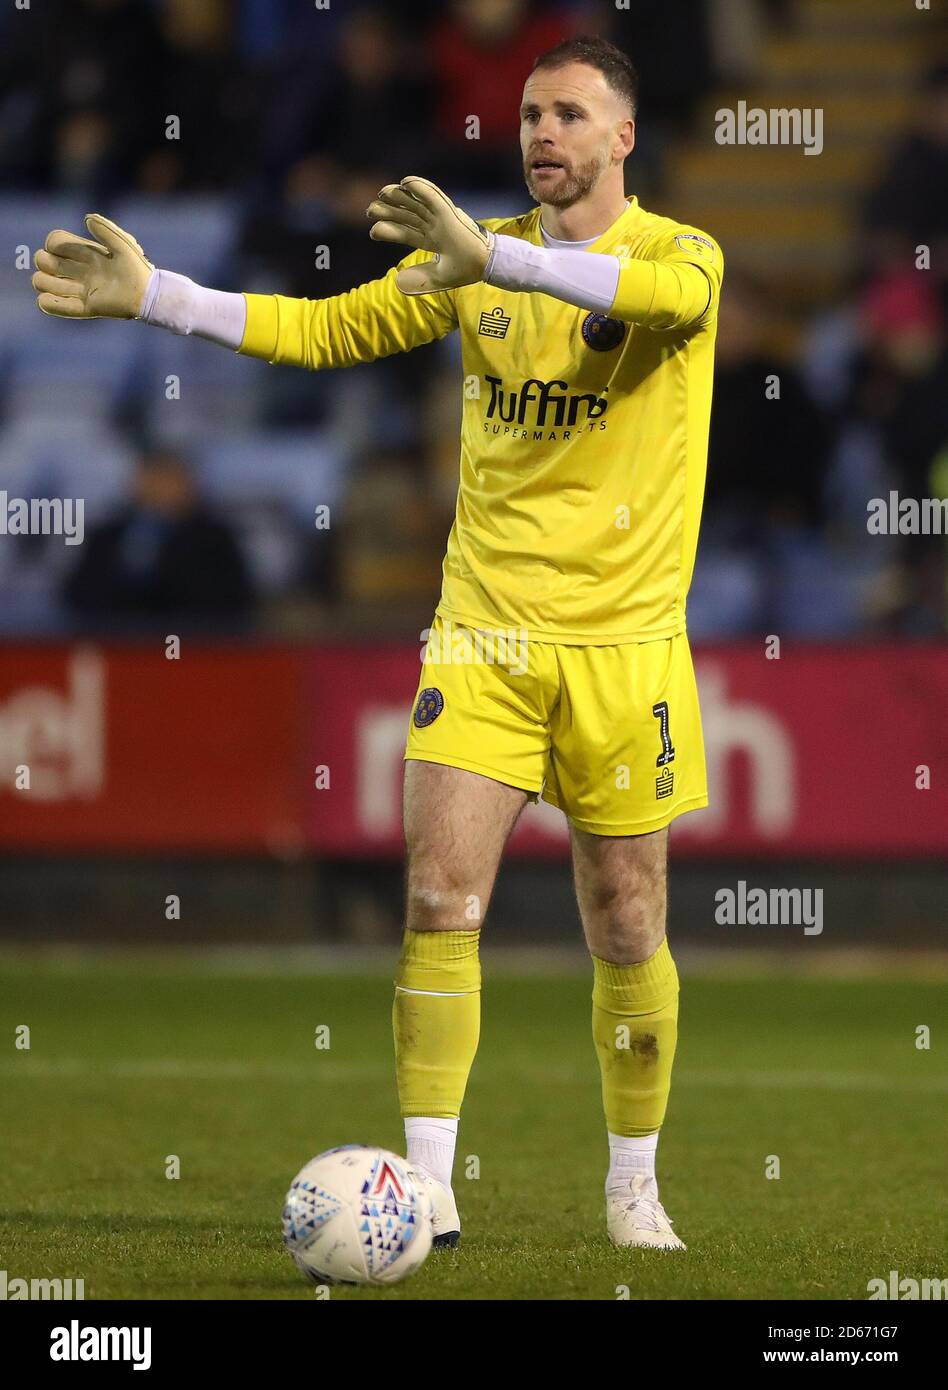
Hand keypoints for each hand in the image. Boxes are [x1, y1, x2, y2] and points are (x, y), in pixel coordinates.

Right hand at [33, 214, 153, 319]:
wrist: (148, 294)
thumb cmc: (137, 267)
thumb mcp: (123, 243)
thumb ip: (106, 229)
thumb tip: (86, 219)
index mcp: (84, 252)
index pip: (53, 242)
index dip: (54, 244)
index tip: (71, 250)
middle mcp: (78, 270)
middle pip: (42, 260)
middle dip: (46, 262)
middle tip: (68, 270)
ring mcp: (79, 289)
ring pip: (40, 282)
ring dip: (46, 282)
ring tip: (69, 288)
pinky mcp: (84, 308)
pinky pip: (50, 306)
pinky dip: (48, 303)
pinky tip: (63, 300)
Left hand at [366, 176, 492, 294]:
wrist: (485, 265)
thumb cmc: (467, 269)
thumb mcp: (439, 276)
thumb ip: (420, 278)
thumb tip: (398, 282)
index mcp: (433, 240)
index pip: (406, 233)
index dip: (389, 231)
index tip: (373, 232)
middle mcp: (435, 226)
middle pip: (407, 215)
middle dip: (389, 211)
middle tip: (370, 209)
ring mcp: (442, 217)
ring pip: (416, 204)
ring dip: (399, 197)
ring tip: (382, 193)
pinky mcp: (449, 212)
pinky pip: (432, 196)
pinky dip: (420, 187)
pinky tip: (405, 182)